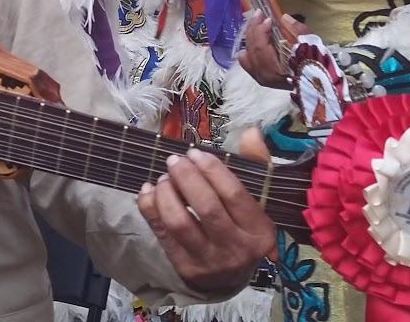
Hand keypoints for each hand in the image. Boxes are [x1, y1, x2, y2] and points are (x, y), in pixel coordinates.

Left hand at [137, 147, 276, 292]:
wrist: (228, 277)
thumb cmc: (243, 228)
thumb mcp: (257, 201)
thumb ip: (255, 164)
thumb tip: (250, 132)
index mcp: (260, 231)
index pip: (234, 194)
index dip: (212, 169)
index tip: (195, 153)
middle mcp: (236, 249)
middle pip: (206, 207)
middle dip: (186, 177)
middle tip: (175, 160)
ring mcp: (208, 261)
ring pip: (179, 221)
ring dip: (166, 192)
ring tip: (164, 177)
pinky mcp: (183, 266)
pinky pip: (161, 232)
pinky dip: (149, 206)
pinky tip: (149, 190)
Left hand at [236, 12, 310, 87]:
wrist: (316, 83)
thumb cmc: (314, 64)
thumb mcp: (310, 45)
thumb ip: (297, 30)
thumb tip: (283, 18)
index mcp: (276, 70)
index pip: (261, 47)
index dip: (261, 30)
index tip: (267, 18)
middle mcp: (264, 76)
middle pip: (252, 49)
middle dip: (253, 29)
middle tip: (258, 14)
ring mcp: (260, 78)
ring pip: (247, 55)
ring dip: (250, 37)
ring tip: (255, 24)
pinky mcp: (260, 78)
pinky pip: (247, 62)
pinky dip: (248, 49)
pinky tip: (253, 39)